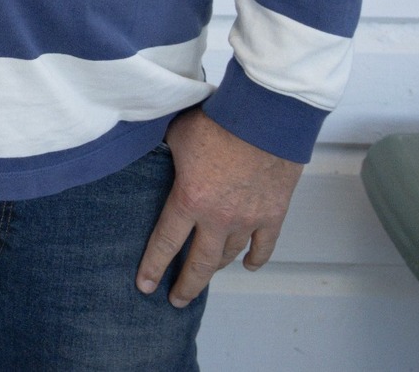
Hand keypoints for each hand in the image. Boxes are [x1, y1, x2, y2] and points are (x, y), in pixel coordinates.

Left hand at [136, 107, 303, 306]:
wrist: (266, 118)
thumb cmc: (218, 122)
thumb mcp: (175, 135)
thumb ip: (165, 154)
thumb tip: (152, 153)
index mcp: (189, 200)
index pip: (165, 243)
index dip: (153, 267)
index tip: (145, 286)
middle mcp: (218, 218)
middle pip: (199, 263)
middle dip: (186, 285)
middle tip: (176, 300)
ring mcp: (249, 220)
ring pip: (229, 255)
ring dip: (216, 267)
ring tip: (205, 275)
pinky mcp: (273, 214)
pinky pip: (264, 246)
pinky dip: (256, 258)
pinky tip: (248, 264)